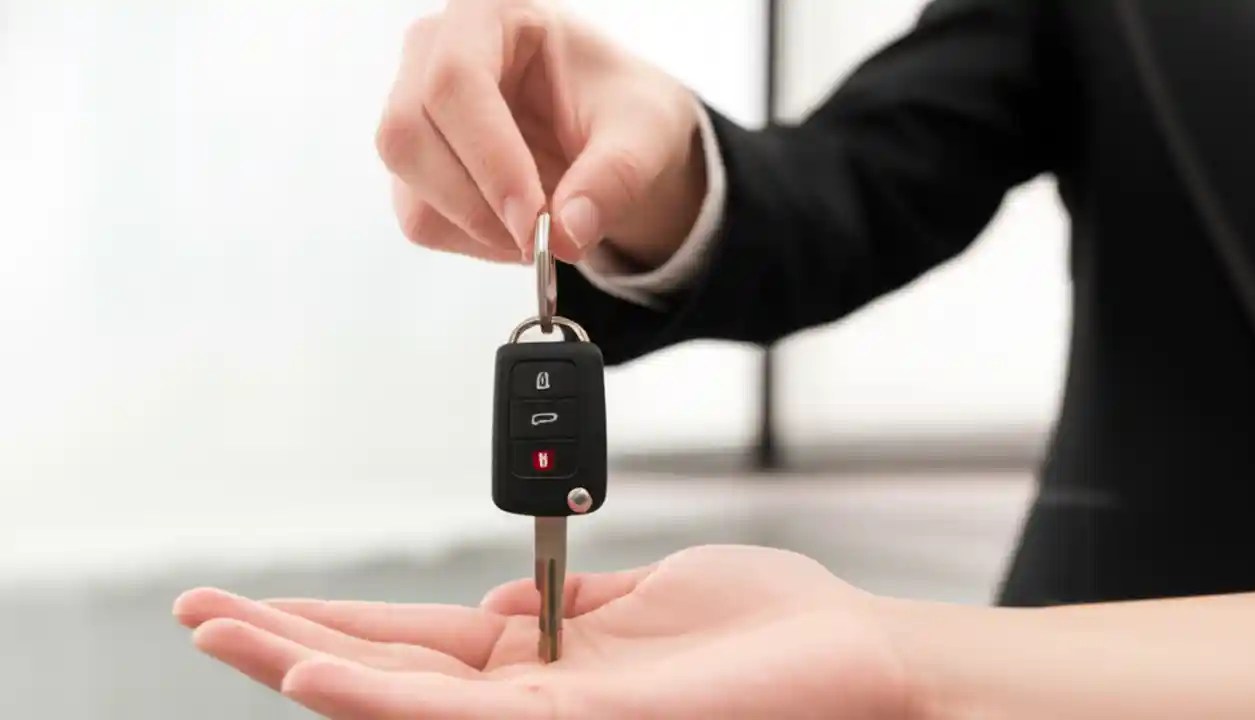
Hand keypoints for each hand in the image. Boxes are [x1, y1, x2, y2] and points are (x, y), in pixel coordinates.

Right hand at [174, 545, 914, 718]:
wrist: (863, 661)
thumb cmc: (773, 630)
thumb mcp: (644, 593)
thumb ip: (564, 599)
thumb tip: (497, 600)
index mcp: (548, 664)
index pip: (414, 646)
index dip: (333, 623)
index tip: (264, 600)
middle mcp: (535, 704)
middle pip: (386, 678)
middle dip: (288, 647)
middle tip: (199, 611)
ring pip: (400, 705)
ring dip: (304, 668)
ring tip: (222, 631)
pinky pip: (460, 716)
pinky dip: (379, 698)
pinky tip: (314, 671)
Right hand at [375, 0, 706, 268]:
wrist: (611, 138)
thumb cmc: (622, 113)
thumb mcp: (643, 137)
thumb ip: (612, 179)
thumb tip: (567, 233)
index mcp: (489, 15)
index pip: (455, 79)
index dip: (490, 158)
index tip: (534, 220)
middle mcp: (434, 51)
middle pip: (409, 131)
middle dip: (475, 202)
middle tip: (539, 242)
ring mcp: (413, 106)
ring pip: (408, 181)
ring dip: (477, 227)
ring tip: (542, 232)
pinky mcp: (415, 164)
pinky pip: (421, 218)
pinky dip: (472, 241)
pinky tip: (517, 230)